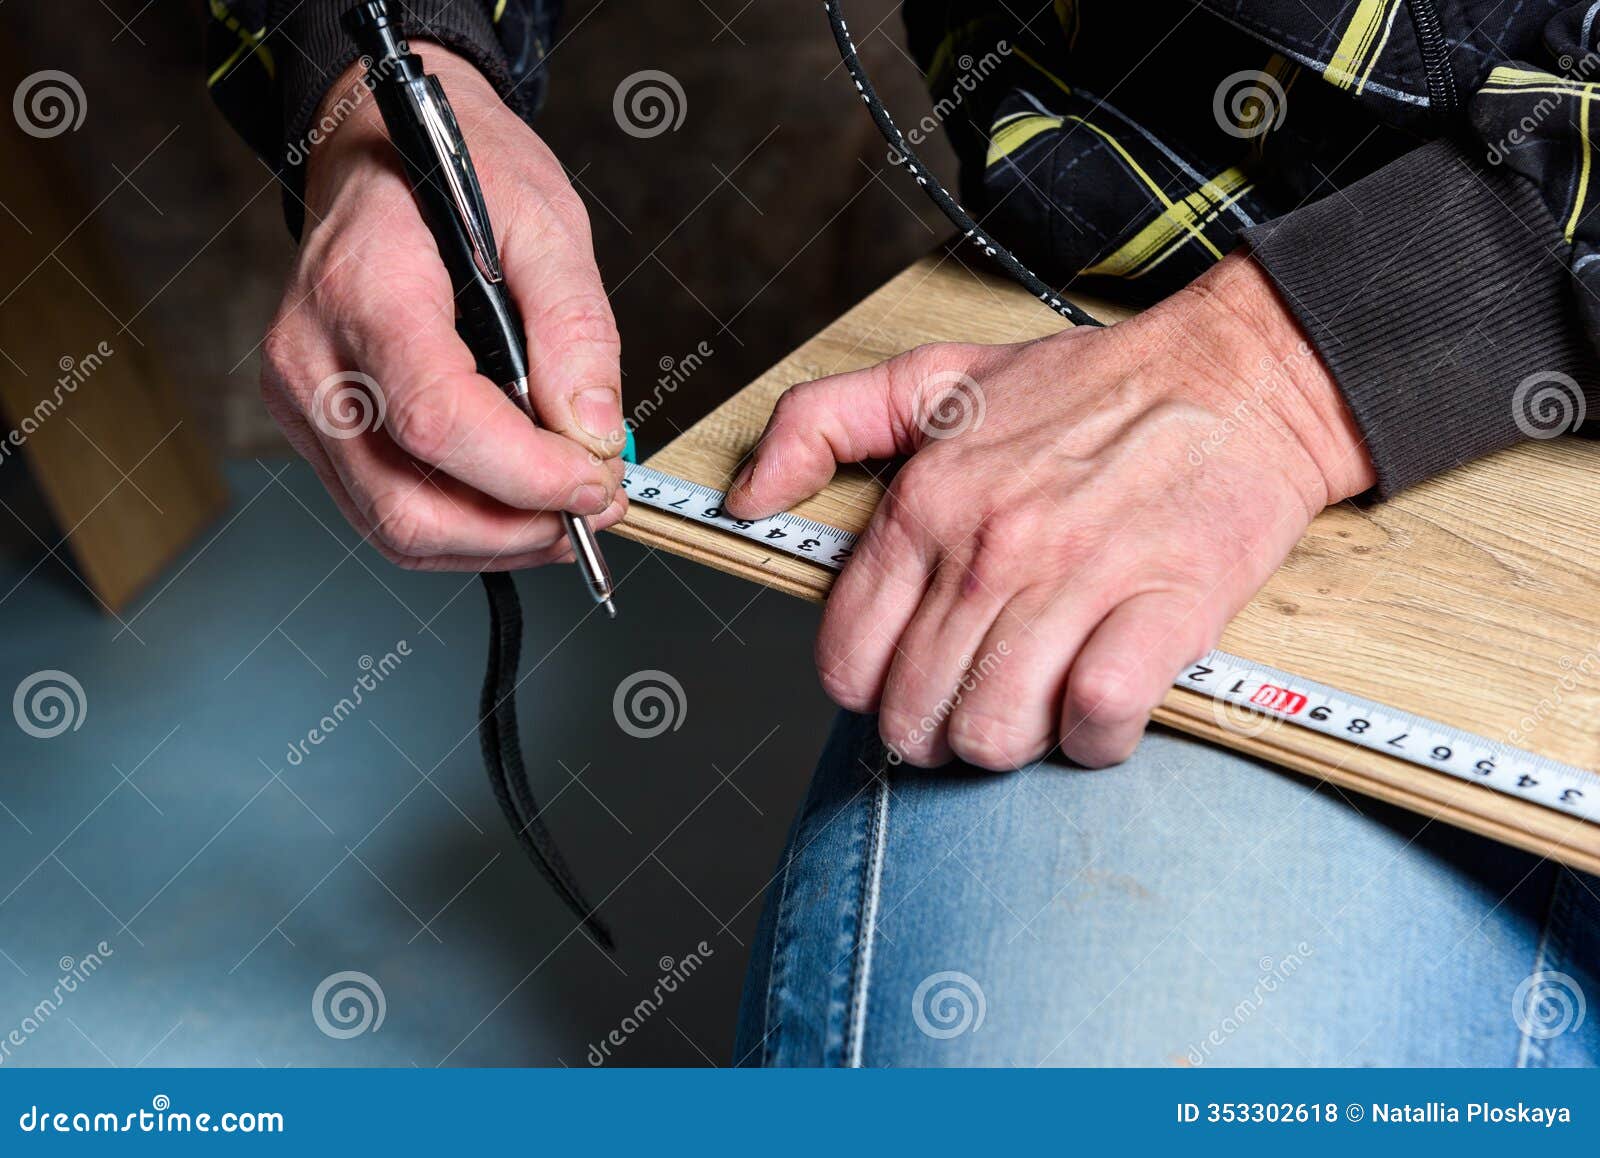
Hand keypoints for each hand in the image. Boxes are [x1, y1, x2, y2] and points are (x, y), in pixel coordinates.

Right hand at [260, 45, 624, 570]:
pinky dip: (466, 530)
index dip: (528, 473)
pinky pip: (386, 514)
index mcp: (362, 291)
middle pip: (407, 503)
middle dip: (518, 527)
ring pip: (395, 528)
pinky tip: (522, 507)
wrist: (380, 149)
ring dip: (497, 542)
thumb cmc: (457, 171)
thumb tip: (595, 435)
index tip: (599, 481)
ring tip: (570, 512)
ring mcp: (304, 402)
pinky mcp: (317, 428)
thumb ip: (574, 327)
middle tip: (598, 507)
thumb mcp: (544, 219)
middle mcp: (312, 358)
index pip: (436, 420)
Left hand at [723, 253, 1374, 768]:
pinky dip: (1093, 740)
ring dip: (1010, 743)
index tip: (903, 684)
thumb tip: (749, 496)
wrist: (1237, 377)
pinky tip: (1095, 715)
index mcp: (926, 502)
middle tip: (971, 708)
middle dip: (936, 732)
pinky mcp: (1162, 608)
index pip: (848, 659)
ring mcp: (1075, 578)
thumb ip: (822, 423)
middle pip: (917, 711)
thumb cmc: (1092, 389)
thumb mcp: (934, 378)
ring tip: (1033, 710)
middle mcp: (988, 546)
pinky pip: (1095, 718)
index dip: (870, 692)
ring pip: (995, 730)